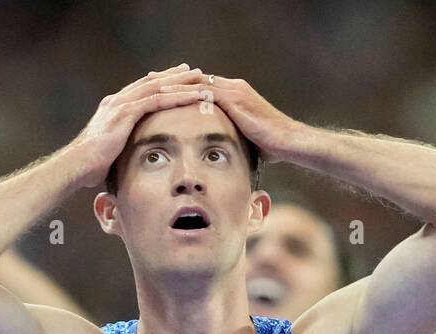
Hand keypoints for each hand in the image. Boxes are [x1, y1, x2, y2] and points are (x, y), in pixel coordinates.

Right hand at [70, 64, 207, 187]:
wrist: (78, 164)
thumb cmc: (91, 165)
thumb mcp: (109, 151)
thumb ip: (121, 147)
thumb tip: (128, 159)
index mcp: (113, 107)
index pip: (141, 89)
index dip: (161, 82)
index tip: (178, 79)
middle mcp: (117, 100)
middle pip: (152, 82)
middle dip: (174, 76)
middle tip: (194, 71)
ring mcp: (121, 104)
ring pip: (158, 87)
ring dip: (181, 82)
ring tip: (200, 78)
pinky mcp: (126, 112)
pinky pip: (157, 100)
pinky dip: (177, 96)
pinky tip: (193, 95)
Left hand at [158, 74, 302, 163]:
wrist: (288, 141)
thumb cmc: (272, 145)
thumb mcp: (246, 138)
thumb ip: (232, 137)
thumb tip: (224, 152)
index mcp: (234, 94)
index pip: (202, 86)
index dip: (181, 87)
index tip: (160, 89)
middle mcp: (233, 87)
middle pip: (194, 78)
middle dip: (171, 80)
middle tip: (147, 81)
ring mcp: (234, 90)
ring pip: (196, 82)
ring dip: (174, 83)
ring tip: (151, 87)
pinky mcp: (234, 98)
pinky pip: (204, 92)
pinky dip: (185, 93)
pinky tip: (168, 98)